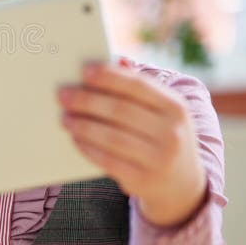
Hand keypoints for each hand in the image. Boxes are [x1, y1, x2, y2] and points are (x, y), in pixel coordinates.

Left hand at [57, 59, 206, 226]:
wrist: (182, 183)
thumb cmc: (160, 135)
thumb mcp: (162, 112)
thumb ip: (139, 89)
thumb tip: (114, 61)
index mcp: (176, 107)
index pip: (138, 86)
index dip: (109, 77)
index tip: (84, 71)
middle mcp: (171, 132)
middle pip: (121, 111)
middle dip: (88, 101)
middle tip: (63, 95)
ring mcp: (160, 158)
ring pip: (112, 137)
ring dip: (84, 125)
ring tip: (65, 118)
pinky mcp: (144, 180)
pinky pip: (109, 161)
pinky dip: (88, 148)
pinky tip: (75, 138)